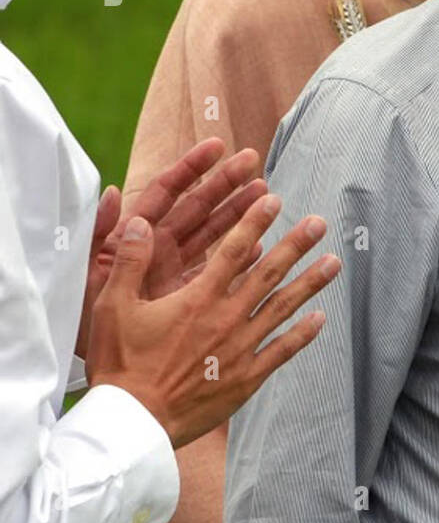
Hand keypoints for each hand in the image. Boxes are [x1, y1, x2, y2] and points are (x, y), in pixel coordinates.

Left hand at [76, 139, 265, 357]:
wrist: (102, 375)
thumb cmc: (86, 326)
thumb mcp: (87, 278)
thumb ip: (99, 234)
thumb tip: (115, 193)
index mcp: (135, 238)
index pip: (166, 193)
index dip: (191, 168)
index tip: (217, 147)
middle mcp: (160, 251)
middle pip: (198, 208)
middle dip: (226, 183)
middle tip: (254, 161)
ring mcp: (180, 273)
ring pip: (215, 235)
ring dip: (240, 215)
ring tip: (267, 194)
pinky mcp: (193, 298)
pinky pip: (223, 273)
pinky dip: (244, 259)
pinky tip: (265, 247)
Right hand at [85, 194, 341, 448]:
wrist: (134, 423)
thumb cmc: (121, 365)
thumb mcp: (113, 307)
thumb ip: (130, 262)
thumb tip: (139, 223)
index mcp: (197, 298)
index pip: (233, 250)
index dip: (255, 222)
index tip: (274, 200)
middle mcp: (226, 318)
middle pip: (269, 274)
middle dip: (296, 245)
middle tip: (320, 223)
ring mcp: (241, 349)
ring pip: (283, 308)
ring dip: (310, 283)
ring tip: (334, 262)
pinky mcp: (247, 379)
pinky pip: (282, 352)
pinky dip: (303, 334)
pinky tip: (321, 318)